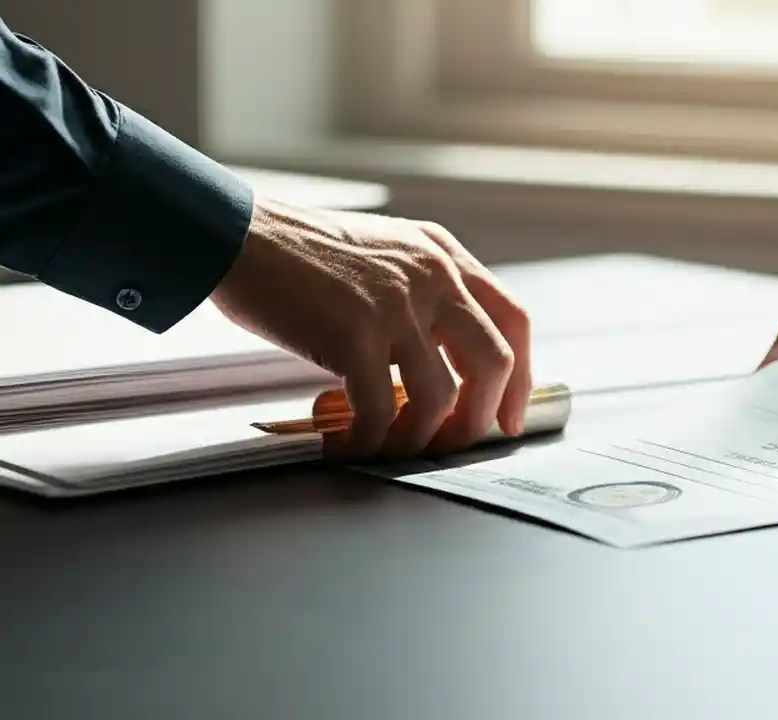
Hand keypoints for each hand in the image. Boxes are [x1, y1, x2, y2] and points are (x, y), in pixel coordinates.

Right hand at [211, 198, 531, 458]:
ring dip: (418, 438)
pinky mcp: (354, 334)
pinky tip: (348, 445)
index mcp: (443, 255)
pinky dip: (367, 441)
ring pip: (441, 397)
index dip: (522, 377)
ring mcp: (395, 304)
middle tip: (453, 443)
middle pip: (495, 363)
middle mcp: (431, 275)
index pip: (514, 320)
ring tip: (389, 448)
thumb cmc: (299, 252)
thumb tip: (447, 365)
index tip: (512, 415)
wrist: (234, 233)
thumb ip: (426, 293)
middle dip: (480, 417)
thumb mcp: (386, 252)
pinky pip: (380, 410)